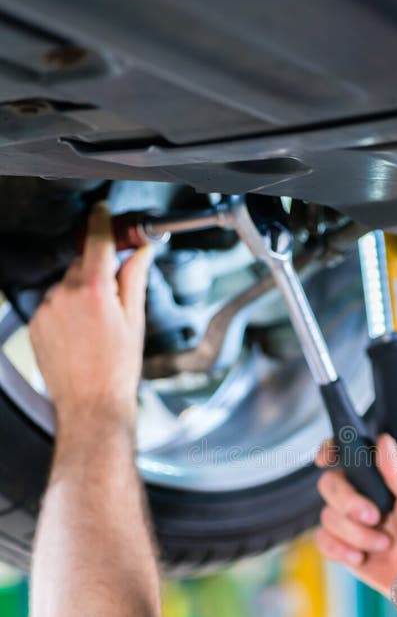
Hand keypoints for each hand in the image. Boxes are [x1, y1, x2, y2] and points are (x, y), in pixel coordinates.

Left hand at [28, 202, 153, 431]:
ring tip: (97, 329)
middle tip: (115, 300)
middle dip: (99, 273)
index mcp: (95, 291)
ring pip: (68, 285)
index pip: (96, 240)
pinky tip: (81, 335)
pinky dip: (67, 311)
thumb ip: (133, 279)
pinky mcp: (37, 323)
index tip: (102, 211)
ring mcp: (47, 309)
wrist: (91, 405)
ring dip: (83, 295)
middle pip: (84, 264)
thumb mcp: (134, 320)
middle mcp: (65, 294)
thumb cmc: (117, 370)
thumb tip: (140, 253)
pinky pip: (54, 305)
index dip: (101, 221)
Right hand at [314, 433, 396, 596]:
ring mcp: (348, 522)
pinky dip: (340, 549)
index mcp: (379, 479)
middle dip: (348, 501)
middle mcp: (360, 496)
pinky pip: (323, 541)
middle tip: (373, 516)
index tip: (327, 459)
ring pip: (327, 516)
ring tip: (384, 544)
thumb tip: (383, 442)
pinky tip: (361, 557)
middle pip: (330, 484)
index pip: (347, 454)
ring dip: (354, 532)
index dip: (331, 450)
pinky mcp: (342, 546)